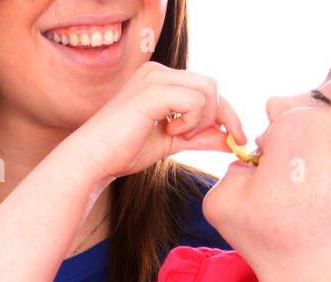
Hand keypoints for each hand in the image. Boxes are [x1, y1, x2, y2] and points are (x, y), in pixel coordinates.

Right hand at [66, 60, 246, 188]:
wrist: (92, 159)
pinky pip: (195, 101)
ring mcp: (155, 78)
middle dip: (219, 116)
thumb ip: (199, 137)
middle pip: (212, 86)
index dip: (226, 114)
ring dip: (203, 119)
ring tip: (178, 136)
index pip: (206, 88)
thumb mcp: (170, 143)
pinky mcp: (153, 91)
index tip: (237, 139)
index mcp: (160, 80)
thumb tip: (230, 140)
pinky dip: (192, 121)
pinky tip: (171, 133)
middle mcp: (158, 72)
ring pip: (208, 90)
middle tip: (193, 140)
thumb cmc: (122, 152)